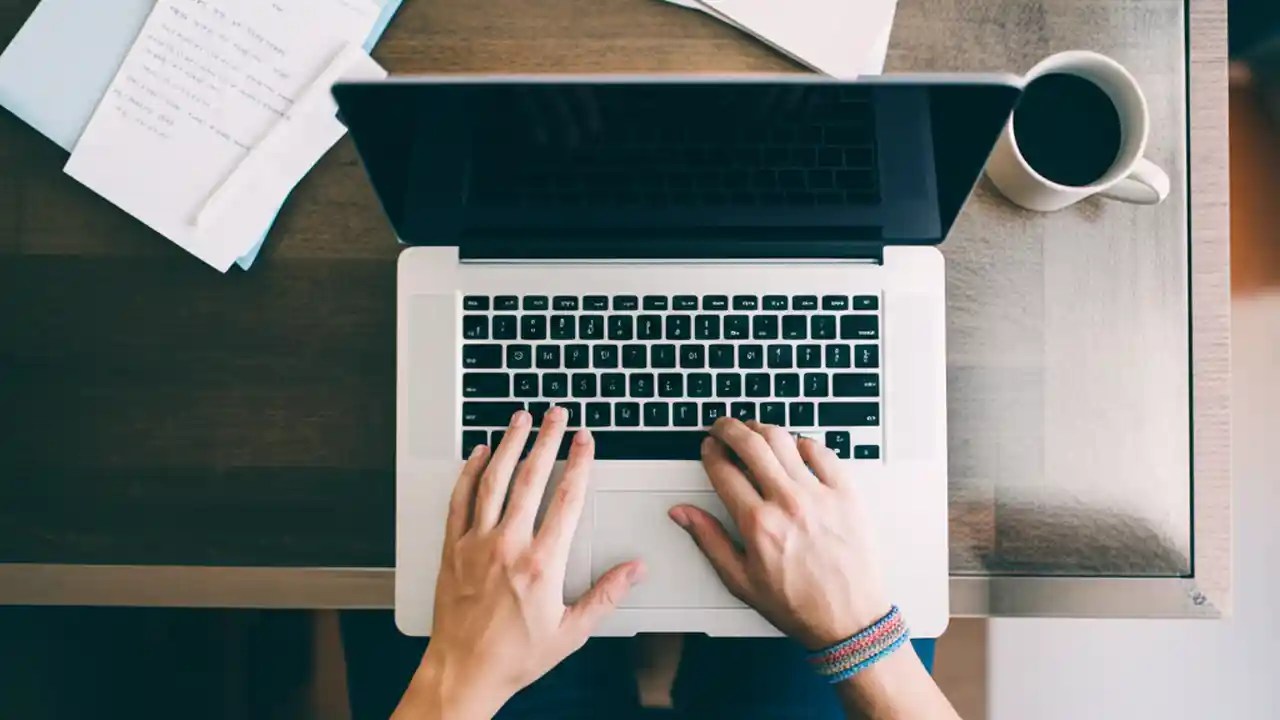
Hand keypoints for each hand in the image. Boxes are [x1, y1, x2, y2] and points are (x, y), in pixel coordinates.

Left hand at [396, 408, 644, 718]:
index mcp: (541, 564)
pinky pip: (459, 500)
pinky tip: (479, 453)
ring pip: (494, 481)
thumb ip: (606, 595)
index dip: (579, 463)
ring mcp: (476, 544)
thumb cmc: (515, 656)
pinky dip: (470, 473)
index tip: (584, 440)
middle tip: (555, 414)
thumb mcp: (572, 631)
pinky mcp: (452, 549)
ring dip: (509, 445)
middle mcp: (508, 547)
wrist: (464, 672)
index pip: (566, 499)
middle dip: (546, 440)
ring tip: (519, 419)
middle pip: (531, 479)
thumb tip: (635, 570)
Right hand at [670, 418, 890, 648]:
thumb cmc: (798, 605)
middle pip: (751, 444)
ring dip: (763, 428)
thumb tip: (682, 513)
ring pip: (784, 440)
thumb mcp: (741, 580)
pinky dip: (804, 443)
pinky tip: (796, 447)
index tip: (708, 449)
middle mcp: (788, 503)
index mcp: (758, 524)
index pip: (723, 470)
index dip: (710, 452)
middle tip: (723, 427)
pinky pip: (823, 452)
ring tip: (755, 430)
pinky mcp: (847, 494)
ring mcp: (820, 495)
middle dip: (729, 428)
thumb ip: (709, 540)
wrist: (849, 620)